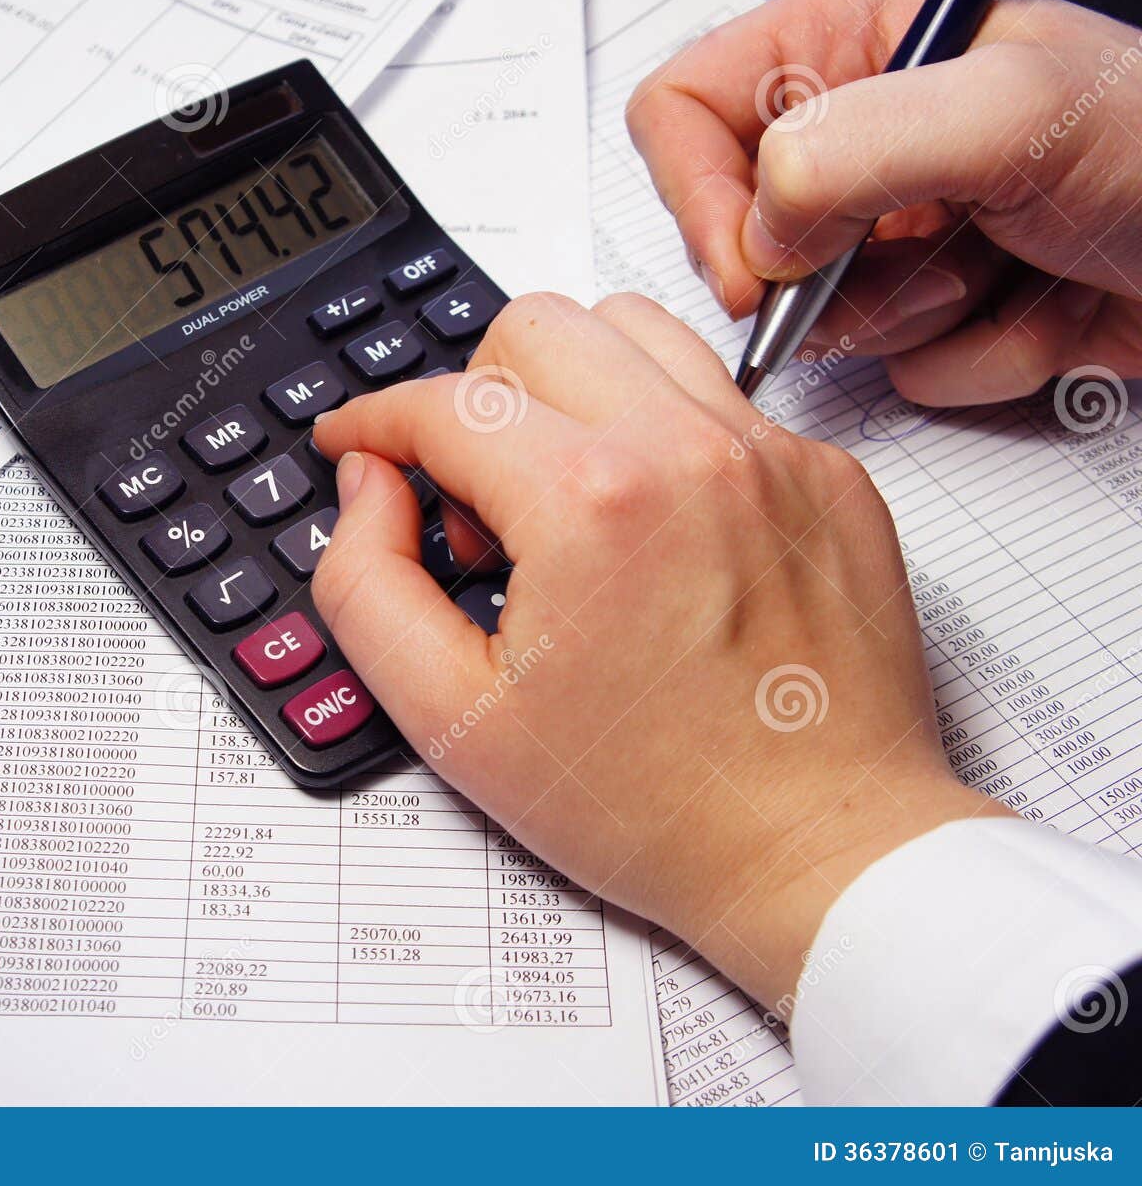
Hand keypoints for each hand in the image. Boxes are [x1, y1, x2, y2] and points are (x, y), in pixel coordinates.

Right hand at [311, 292, 1004, 1016]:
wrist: (821, 857)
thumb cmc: (657, 809)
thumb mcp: (455, 721)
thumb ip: (369, 585)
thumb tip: (370, 485)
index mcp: (590, 503)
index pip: (443, 402)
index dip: (372, 419)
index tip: (355, 444)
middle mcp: (691, 450)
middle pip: (535, 328)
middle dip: (474, 397)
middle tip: (477, 504)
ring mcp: (776, 454)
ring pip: (635, 329)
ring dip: (571, 389)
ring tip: (566, 498)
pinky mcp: (831, 478)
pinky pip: (722, 396)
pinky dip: (665, 434)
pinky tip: (658, 532)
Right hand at [626, 0, 1141, 405]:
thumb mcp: (1014, 113)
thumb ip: (857, 148)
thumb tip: (758, 224)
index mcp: (853, 39)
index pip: (681, 111)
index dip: (700, 196)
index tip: (755, 263)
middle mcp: (863, 130)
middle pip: (739, 232)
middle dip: (831, 274)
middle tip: (917, 254)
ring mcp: (895, 222)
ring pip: (812, 314)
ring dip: (910, 319)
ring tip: (993, 272)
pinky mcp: (932, 299)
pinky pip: (890, 363)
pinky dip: (966, 357)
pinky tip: (1029, 306)